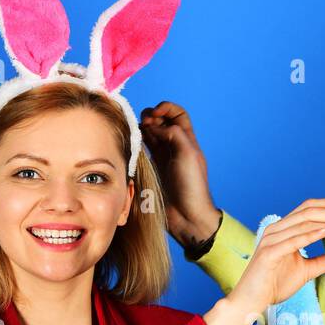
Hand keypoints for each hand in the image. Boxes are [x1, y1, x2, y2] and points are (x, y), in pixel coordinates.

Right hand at [138, 101, 219, 246]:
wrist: (187, 215)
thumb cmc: (191, 186)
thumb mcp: (187, 154)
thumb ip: (172, 133)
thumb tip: (153, 126)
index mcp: (187, 139)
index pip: (177, 114)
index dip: (166, 108)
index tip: (155, 114)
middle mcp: (175, 146)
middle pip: (161, 121)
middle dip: (150, 116)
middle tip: (144, 124)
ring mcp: (163, 157)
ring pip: (150, 133)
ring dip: (142, 127)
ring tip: (136, 130)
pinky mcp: (152, 168)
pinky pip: (143, 149)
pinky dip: (137, 141)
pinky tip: (132, 141)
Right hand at [202, 199, 324, 324]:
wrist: (252, 301)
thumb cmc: (276, 285)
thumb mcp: (308, 270)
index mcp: (283, 230)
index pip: (307, 209)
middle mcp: (276, 230)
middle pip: (307, 212)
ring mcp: (271, 239)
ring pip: (303, 224)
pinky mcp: (269, 252)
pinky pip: (294, 241)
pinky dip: (311, 235)